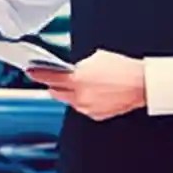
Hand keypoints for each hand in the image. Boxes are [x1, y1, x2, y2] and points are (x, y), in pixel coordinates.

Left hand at [26, 50, 145, 120]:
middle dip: (54, 85)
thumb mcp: (96, 58)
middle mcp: (79, 96)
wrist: (141, 84)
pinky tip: (93, 92)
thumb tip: (74, 69)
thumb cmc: (122, 69)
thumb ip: (80, 65)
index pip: (49, 78)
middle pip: (56, 92)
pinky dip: (83, 100)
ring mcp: (87, 107)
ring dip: (70, 93)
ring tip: (82, 84)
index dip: (37, 75)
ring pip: (69, 101)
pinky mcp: (96, 115)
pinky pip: (83, 107)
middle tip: (56, 78)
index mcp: (77, 80)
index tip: (30, 72)